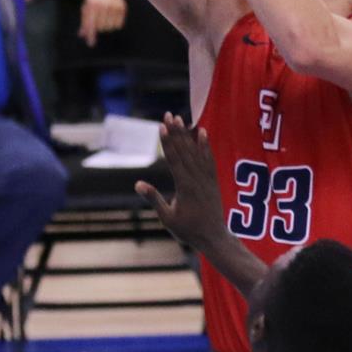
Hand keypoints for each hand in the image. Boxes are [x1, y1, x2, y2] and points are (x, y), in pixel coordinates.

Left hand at [79, 0, 126, 46]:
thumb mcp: (86, 8)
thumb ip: (84, 22)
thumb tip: (83, 35)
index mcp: (93, 5)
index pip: (92, 23)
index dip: (91, 34)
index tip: (91, 44)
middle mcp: (104, 5)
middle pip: (101, 27)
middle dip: (98, 27)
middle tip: (97, 20)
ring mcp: (114, 6)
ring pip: (110, 27)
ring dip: (106, 26)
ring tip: (104, 18)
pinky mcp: (122, 7)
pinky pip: (118, 25)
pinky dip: (114, 24)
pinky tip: (111, 17)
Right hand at [134, 113, 227, 249]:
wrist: (213, 237)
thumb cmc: (187, 230)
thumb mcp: (167, 217)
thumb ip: (154, 198)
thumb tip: (138, 183)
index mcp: (184, 186)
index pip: (173, 159)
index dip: (167, 142)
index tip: (161, 127)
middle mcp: (196, 178)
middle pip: (184, 150)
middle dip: (175, 132)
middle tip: (169, 115)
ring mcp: (206, 178)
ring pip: (196, 152)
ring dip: (187, 134)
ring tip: (181, 119)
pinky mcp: (212, 180)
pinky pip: (208, 158)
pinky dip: (205, 145)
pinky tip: (202, 132)